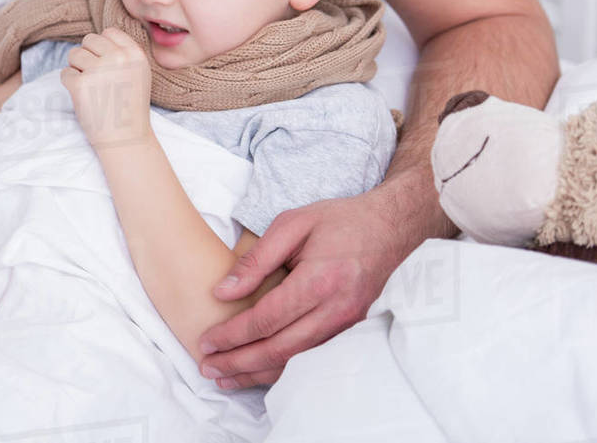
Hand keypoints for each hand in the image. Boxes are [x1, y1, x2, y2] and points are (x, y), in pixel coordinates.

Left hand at [60, 28, 151, 149]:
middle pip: (89, 40)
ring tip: (90, 87)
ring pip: (74, 54)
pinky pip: (65, 73)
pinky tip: (83, 97)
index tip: (104, 63)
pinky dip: (70, 84)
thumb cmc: (130, 107)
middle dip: (87, 55)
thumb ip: (124, 53)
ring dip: (77, 69)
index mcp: (134, 54)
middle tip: (94, 76)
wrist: (125, 138)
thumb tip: (99, 37)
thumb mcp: (139, 73)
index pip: (109, 32)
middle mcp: (117, 58)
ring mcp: (98, 70)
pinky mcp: (80, 85)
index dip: (102, 47)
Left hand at [198, 190, 417, 388]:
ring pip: (295, 361)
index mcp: (318, 281)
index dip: (233, 336)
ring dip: (257, 372)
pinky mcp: (349, 328)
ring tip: (225, 377)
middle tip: (207, 368)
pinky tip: (258, 369)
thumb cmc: (339, 220)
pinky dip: (281, 367)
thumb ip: (256, 261)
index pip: (266, 320)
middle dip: (238, 362)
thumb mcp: (291, 224)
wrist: (390, 227)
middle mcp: (335, 310)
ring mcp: (345, 324)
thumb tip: (222, 293)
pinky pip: (310, 356)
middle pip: (279, 349)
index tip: (206, 342)